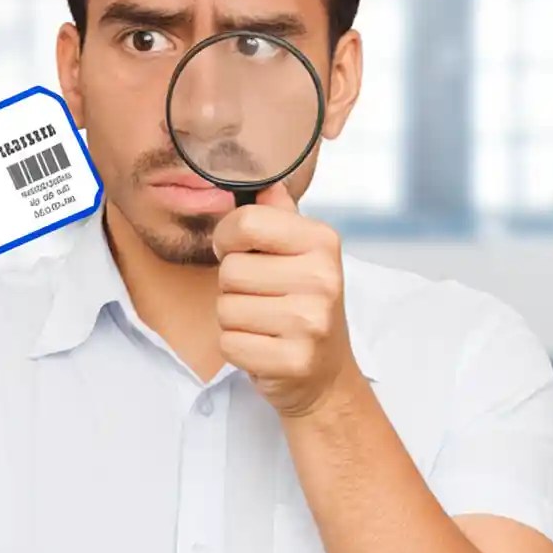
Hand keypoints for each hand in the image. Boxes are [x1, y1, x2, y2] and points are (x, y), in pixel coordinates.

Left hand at [213, 181, 362, 417]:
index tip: (239, 251)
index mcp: (322, 242)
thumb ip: (279, 216)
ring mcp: (311, 322)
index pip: (246, 222)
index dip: (228, 238)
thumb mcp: (301, 254)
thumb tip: (266, 179)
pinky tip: (264, 347)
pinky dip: (238, 348)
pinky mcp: (294, 360)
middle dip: (234, 287)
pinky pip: (230, 343)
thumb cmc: (303, 305)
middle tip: (263, 298)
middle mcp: (323, 279)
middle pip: (230, 269)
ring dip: (235, 319)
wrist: (326, 373)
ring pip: (226, 308)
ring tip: (265, 324)